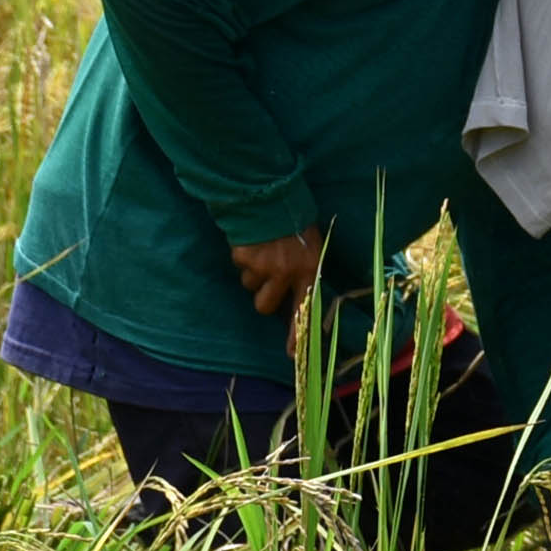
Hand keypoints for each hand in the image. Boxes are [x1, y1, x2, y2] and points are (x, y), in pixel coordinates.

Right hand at [231, 228, 325, 355]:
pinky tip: (252, 240)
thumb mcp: (311, 245)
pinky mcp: (244, 257)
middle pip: (265, 306)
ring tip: (262, 250)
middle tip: (268, 275)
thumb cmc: (295, 220)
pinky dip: (242, 255)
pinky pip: (239, 266)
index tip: (292, 357)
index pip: (305, 310)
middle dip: (263, 295)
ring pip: (249, 286)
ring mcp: (263, 266)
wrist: (273, 194)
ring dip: (252, 273)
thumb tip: (297, 295)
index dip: (297, 336)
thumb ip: (304, 270)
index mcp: (308, 269)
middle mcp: (286, 272)